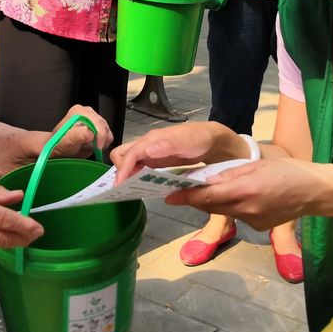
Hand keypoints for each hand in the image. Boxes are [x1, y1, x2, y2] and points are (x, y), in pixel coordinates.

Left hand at [49, 105, 113, 157]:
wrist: (58, 149)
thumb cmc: (59, 144)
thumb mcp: (66, 141)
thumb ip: (78, 136)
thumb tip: (90, 133)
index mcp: (79, 112)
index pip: (97, 121)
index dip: (100, 135)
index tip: (97, 147)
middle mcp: (87, 113)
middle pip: (104, 126)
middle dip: (100, 139)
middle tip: (91, 148)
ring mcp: (93, 119)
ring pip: (107, 131)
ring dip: (101, 142)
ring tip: (88, 146)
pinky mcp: (97, 127)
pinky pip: (107, 135)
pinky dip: (103, 143)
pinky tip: (92, 146)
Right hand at [111, 121, 243, 183]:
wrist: (213, 140)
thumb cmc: (200, 139)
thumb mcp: (188, 141)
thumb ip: (168, 144)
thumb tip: (146, 151)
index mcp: (152, 140)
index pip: (129, 154)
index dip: (123, 170)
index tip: (120, 187)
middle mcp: (148, 145)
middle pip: (122, 155)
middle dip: (119, 171)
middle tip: (125, 189)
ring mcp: (151, 153)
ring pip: (129, 162)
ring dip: (126, 175)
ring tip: (128, 192)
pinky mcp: (156, 161)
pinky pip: (139, 168)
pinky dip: (135, 177)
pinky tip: (140, 188)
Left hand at [166, 157, 317, 230]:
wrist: (315, 191)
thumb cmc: (286, 170)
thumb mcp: (255, 164)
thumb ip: (229, 173)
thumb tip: (205, 178)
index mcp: (246, 189)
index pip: (208, 195)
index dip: (186, 197)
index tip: (168, 196)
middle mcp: (247, 209)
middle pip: (213, 206)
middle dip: (196, 199)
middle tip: (180, 189)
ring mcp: (253, 221)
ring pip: (224, 212)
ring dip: (214, 202)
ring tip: (206, 190)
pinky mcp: (259, 227)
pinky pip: (238, 216)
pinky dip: (232, 207)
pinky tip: (237, 197)